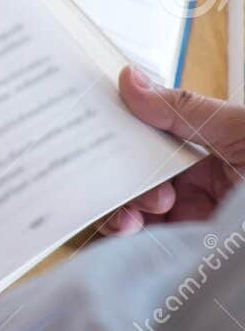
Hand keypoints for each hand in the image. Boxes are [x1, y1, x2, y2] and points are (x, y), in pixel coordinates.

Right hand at [102, 66, 244, 234]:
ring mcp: (202, 218)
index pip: (160, 136)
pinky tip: (131, 237)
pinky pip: (152, 245)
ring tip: (130, 222)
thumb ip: (184, 109)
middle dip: (127, 184)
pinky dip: (133, 241)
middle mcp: (210, 180)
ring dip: (126, 214)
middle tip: (145, 196)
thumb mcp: (241, 129)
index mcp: (221, 144)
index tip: (100, 140)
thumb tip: (130, 79)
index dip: (129, 138)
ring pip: (144, 213)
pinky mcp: (195, 251)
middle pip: (146, 177)